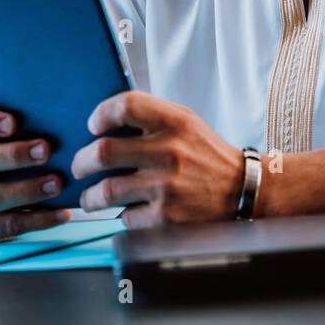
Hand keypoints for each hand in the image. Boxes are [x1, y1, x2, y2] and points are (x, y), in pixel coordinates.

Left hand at [70, 91, 245, 228]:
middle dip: (81, 162)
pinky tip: (126, 211)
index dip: (100, 114)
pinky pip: (125, 218)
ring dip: (90, 196)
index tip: (93, 127)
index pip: (125, 106)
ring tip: (91, 197)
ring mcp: (167, 187)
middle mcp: (170, 152)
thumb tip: (104, 122)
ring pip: (105, 191)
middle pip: (102, 152)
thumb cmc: (207, 155)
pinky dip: (121, 215)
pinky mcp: (166, 218)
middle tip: (80, 168)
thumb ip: (151, 117)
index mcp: (174, 122)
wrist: (244, 191)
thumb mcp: (187, 123)